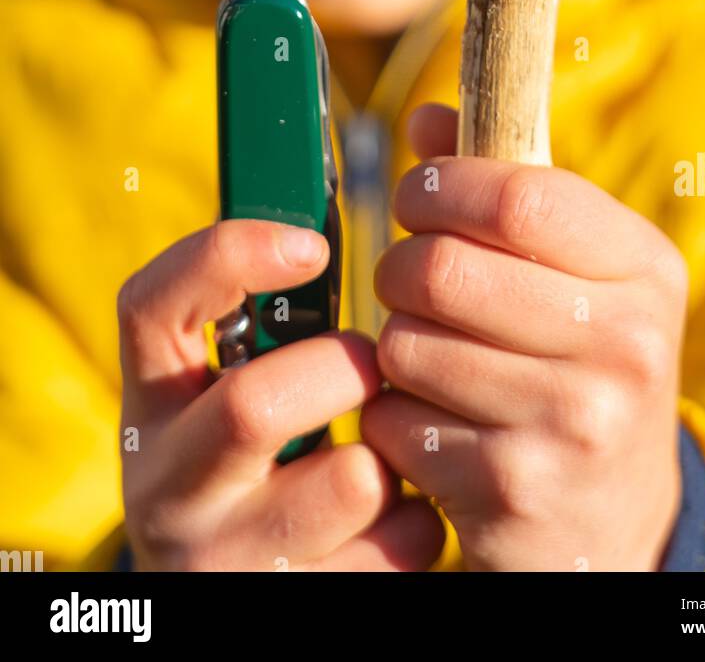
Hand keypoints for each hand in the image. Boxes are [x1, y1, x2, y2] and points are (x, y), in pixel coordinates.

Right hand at [118, 219, 444, 570]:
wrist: (245, 596)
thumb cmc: (256, 467)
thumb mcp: (227, 396)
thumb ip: (263, 329)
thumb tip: (319, 231)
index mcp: (150, 409)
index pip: (149, 306)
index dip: (229, 256)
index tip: (312, 246)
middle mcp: (168, 490)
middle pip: (254, 406)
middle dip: (343, 367)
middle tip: (374, 364)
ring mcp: (226, 562)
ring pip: (350, 478)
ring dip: (393, 449)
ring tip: (385, 449)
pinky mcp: (297, 607)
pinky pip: (400, 540)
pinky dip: (420, 516)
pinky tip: (395, 515)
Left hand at [360, 104, 686, 571]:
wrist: (616, 521)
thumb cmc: (583, 359)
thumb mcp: (580, 269)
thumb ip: (505, 183)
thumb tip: (428, 117)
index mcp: (646, 270)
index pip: (519, 196)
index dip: (443, 184)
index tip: (420, 194)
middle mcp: (624, 347)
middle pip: (444, 269)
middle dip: (399, 266)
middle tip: (408, 277)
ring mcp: (571, 425)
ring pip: (406, 344)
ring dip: (394, 342)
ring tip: (429, 351)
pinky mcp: (511, 489)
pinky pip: (394, 420)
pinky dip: (392, 413)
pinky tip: (433, 418)